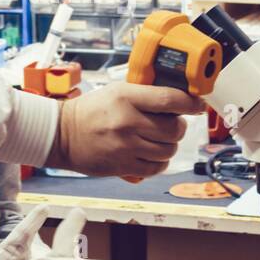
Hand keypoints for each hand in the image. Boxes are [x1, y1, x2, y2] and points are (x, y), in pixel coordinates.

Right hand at [46, 83, 204, 177]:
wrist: (62, 134)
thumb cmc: (91, 110)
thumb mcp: (117, 91)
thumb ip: (146, 95)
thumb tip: (180, 101)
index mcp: (126, 97)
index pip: (170, 99)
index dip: (191, 103)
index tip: (198, 104)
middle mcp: (127, 122)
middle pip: (174, 128)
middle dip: (179, 127)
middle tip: (171, 124)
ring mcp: (125, 146)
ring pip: (168, 150)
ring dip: (169, 145)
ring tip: (159, 140)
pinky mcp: (123, 166)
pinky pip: (156, 168)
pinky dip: (160, 162)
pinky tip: (151, 154)